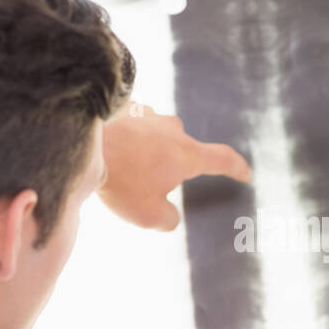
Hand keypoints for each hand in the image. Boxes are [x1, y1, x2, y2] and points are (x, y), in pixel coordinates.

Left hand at [99, 102, 251, 230]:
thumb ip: (168, 220)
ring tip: (124, 169)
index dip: (236, 168)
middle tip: (150, 186)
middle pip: (184, 150)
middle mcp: (174, 130)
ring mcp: (150, 115)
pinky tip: (110, 153)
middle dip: (173, 167)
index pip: (222, 159)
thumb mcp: (149, 215)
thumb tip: (170, 216)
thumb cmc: (121, 179)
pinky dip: (127, 140)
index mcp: (187, 155)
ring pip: (157, 137)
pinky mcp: (125, 108)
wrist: (82, 141)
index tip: (245, 173)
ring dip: (147, 152)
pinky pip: (133, 127)